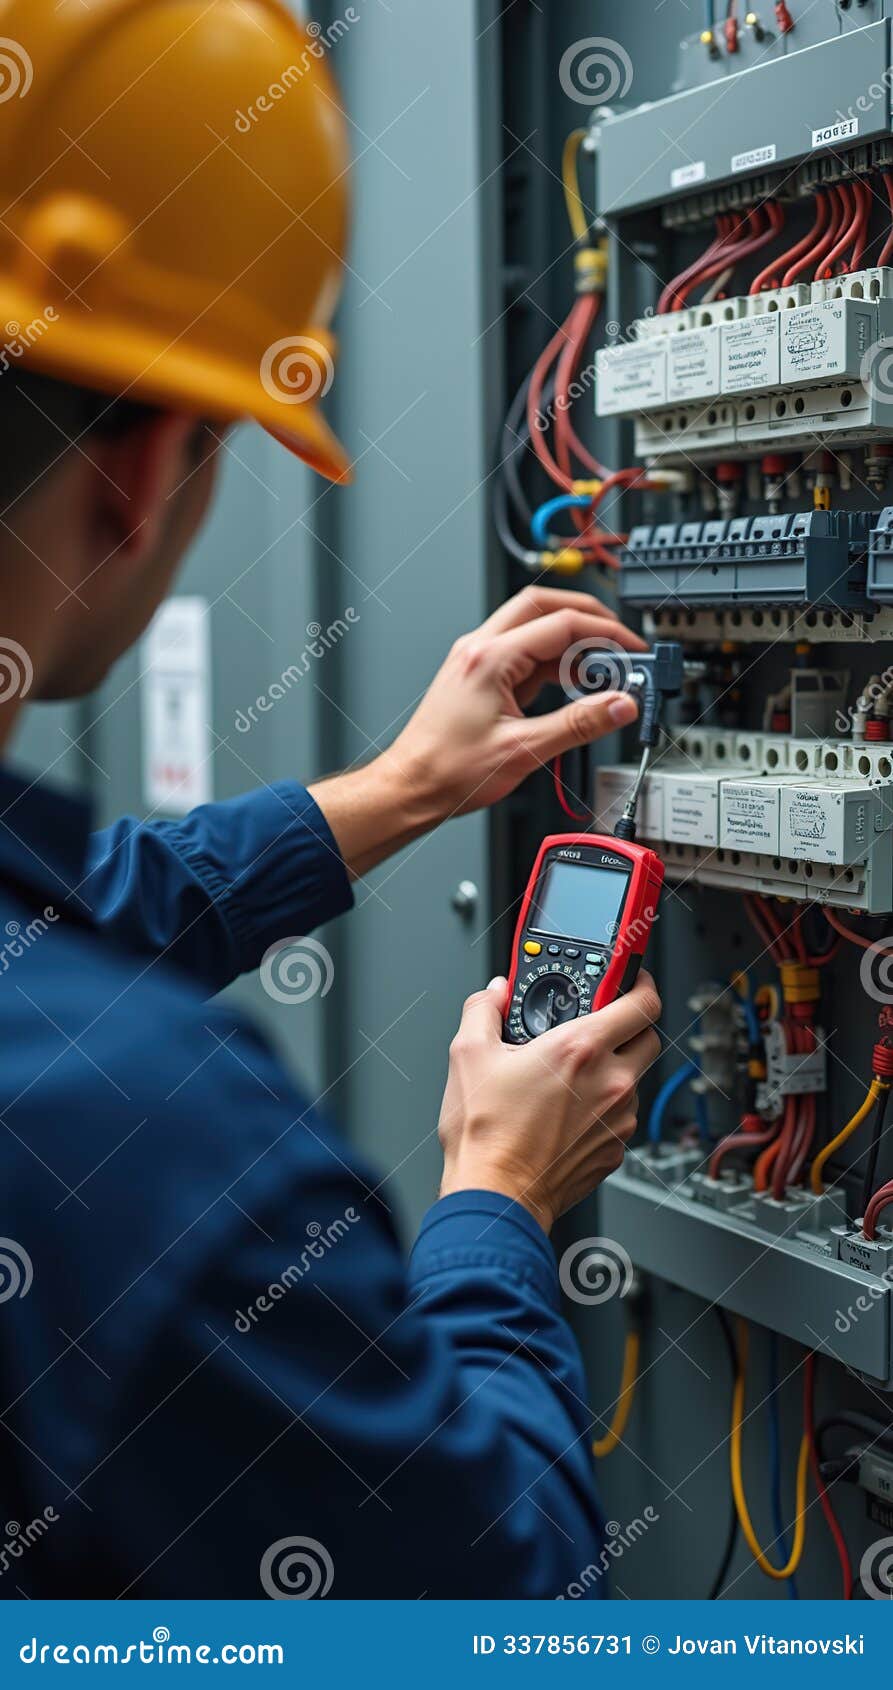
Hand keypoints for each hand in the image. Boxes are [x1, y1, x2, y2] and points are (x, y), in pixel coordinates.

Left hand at [380, 585, 644, 822]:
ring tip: (600, 672)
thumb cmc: (447, 770)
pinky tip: (571, 685)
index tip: (632, 649)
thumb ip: (579, 724)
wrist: (411, 787)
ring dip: (570, 641)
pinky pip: (524, 653)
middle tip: (619, 640)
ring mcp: (478, 659)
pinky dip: (553, 662)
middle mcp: (480, 649)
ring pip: (532, 627)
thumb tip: (618, 706)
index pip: (561, 623)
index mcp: (489, 658)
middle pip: (543, 605)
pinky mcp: (479, 675)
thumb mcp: (524, 749)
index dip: (605, 633)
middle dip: (587, 616)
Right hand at [438, 972, 661, 1233]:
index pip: (642, 1001)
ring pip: (634, 1079)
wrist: (497, 1196)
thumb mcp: (468, 1055)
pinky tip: (567, 1111)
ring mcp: (619, 1119)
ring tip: (570, 1076)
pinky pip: (621, 1115)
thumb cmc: (487, 1136)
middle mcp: (610, 1082)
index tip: (630, 978)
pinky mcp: (616, 1149)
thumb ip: (483, 1010)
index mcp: (581, 1049)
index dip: (641, 982)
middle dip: (629, 1025)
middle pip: (648, 1037)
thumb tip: (493, 994)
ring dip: (613, 1069)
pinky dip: (603, 1106)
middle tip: (599, 1023)